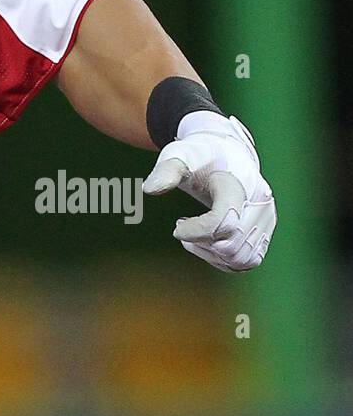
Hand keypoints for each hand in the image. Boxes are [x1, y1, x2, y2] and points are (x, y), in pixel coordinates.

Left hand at [142, 112, 275, 271]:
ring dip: (211, 254)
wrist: (226, 154)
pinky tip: (205, 243)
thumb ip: (165, 170)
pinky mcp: (265, 231)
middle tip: (181, 226)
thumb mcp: (179, 155)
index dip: (195, 231)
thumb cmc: (200, 156)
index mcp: (241, 184)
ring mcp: (266, 219)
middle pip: (232, 245)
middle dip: (200, 243)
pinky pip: (247, 260)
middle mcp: (260, 203)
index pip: (224, 222)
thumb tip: (148, 189)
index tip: (177, 223)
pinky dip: (224, 260)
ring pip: (242, 258)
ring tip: (192, 236)